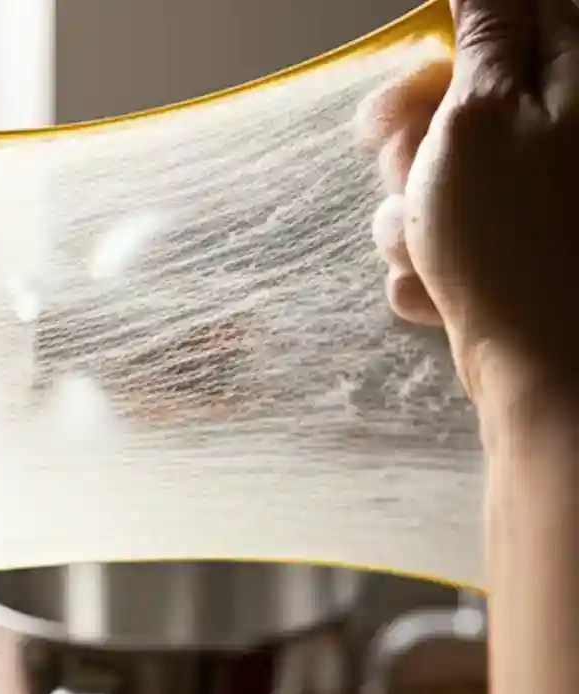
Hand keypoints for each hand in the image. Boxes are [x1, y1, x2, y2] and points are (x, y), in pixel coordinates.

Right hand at [356, 0, 578, 407]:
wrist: (551, 380)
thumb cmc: (515, 243)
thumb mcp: (479, 115)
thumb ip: (484, 30)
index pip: (512, 12)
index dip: (447, 40)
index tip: (416, 82)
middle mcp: (570, 130)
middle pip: (468, 92)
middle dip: (417, 136)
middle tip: (407, 168)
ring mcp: (547, 193)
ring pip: (447, 167)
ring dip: (416, 208)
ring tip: (430, 249)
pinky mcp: (526, 245)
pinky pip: (456, 224)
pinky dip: (438, 253)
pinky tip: (446, 284)